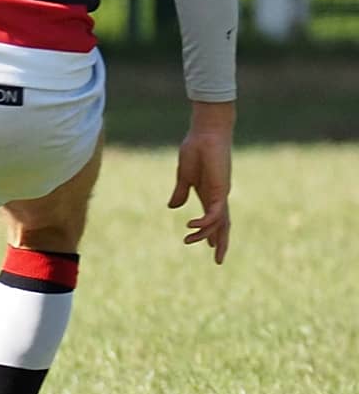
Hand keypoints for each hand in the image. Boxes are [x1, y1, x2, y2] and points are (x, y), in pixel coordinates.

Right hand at [168, 100, 234, 263]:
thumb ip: (180, 191)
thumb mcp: (184, 174)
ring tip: (188, 241)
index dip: (210, 231)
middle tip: (217, 260)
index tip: (208, 246)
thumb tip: (172, 206)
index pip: (213, 217)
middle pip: (222, 224)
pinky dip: (204, 222)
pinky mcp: (220, 191)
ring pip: (218, 222)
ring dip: (205, 235)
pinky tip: (190, 225)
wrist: (206, 133)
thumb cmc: (195, 148)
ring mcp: (221, 194)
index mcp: (209, 192)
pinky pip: (214, 213)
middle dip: (220, 242)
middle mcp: (218, 196)